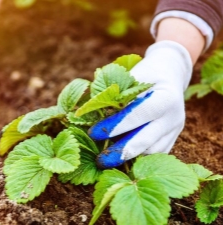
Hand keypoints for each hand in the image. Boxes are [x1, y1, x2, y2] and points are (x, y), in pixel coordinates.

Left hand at [88, 40, 192, 168]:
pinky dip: (137, 158)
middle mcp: (173, 118)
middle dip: (120, 153)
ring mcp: (174, 131)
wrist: (169, 76)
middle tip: (100, 160)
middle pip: (146, 142)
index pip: (137, 115)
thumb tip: (92, 114)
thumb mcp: (131, 76)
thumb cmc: (145, 74)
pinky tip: (121, 158)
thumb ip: (116, 95)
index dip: (114, 126)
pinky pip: (154, 155)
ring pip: (151, 153)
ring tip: (108, 158)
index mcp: (165, 98)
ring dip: (129, 157)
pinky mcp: (172, 140)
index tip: (93, 133)